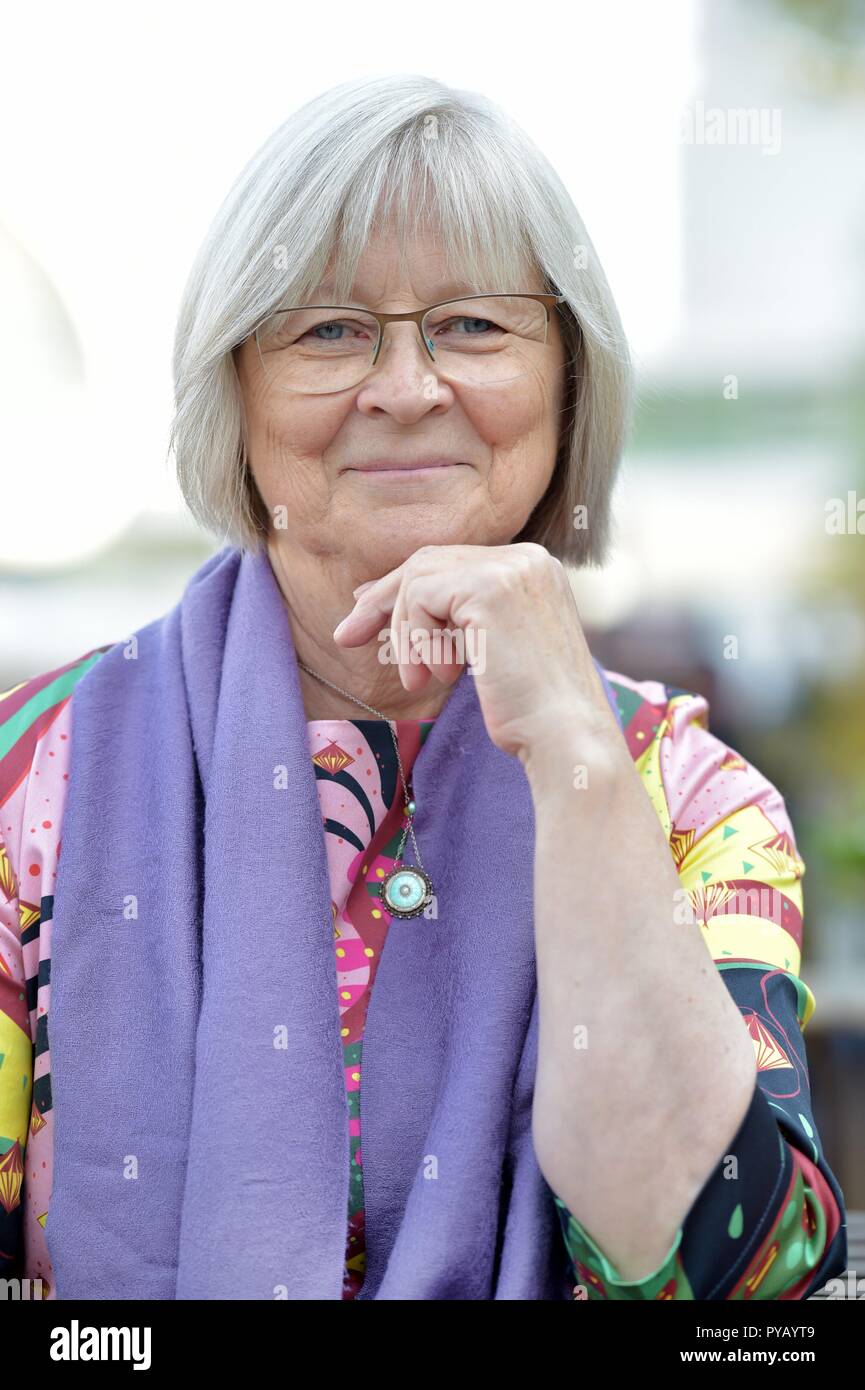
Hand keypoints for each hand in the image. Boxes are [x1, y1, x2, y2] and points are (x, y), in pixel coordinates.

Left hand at [332, 542, 621, 765]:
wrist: (564, 737)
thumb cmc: (531, 710)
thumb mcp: (493, 648)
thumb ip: (457, 616)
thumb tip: (390, 595)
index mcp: (533, 568)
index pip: (450, 562)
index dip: (402, 586)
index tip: (364, 610)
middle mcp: (527, 558)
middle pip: (428, 563)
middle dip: (383, 601)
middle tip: (347, 636)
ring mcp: (511, 569)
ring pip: (418, 579)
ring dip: (406, 634)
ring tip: (419, 680)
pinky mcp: (491, 588)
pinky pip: (420, 598)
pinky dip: (416, 640)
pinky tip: (440, 677)